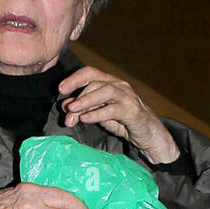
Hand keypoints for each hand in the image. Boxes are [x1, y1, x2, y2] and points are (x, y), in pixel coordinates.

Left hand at [58, 66, 179, 163]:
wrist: (149, 135)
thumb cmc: (125, 122)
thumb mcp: (101, 114)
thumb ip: (85, 108)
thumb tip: (66, 106)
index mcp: (110, 83)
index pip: (90, 73)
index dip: (74, 79)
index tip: (60, 89)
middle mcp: (119, 85)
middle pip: (95, 83)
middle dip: (78, 97)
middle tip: (67, 111)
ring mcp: (127, 96)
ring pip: (104, 92)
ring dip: (86, 100)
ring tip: (73, 110)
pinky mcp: (133, 110)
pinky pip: (113, 109)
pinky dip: (97, 113)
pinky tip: (86, 118)